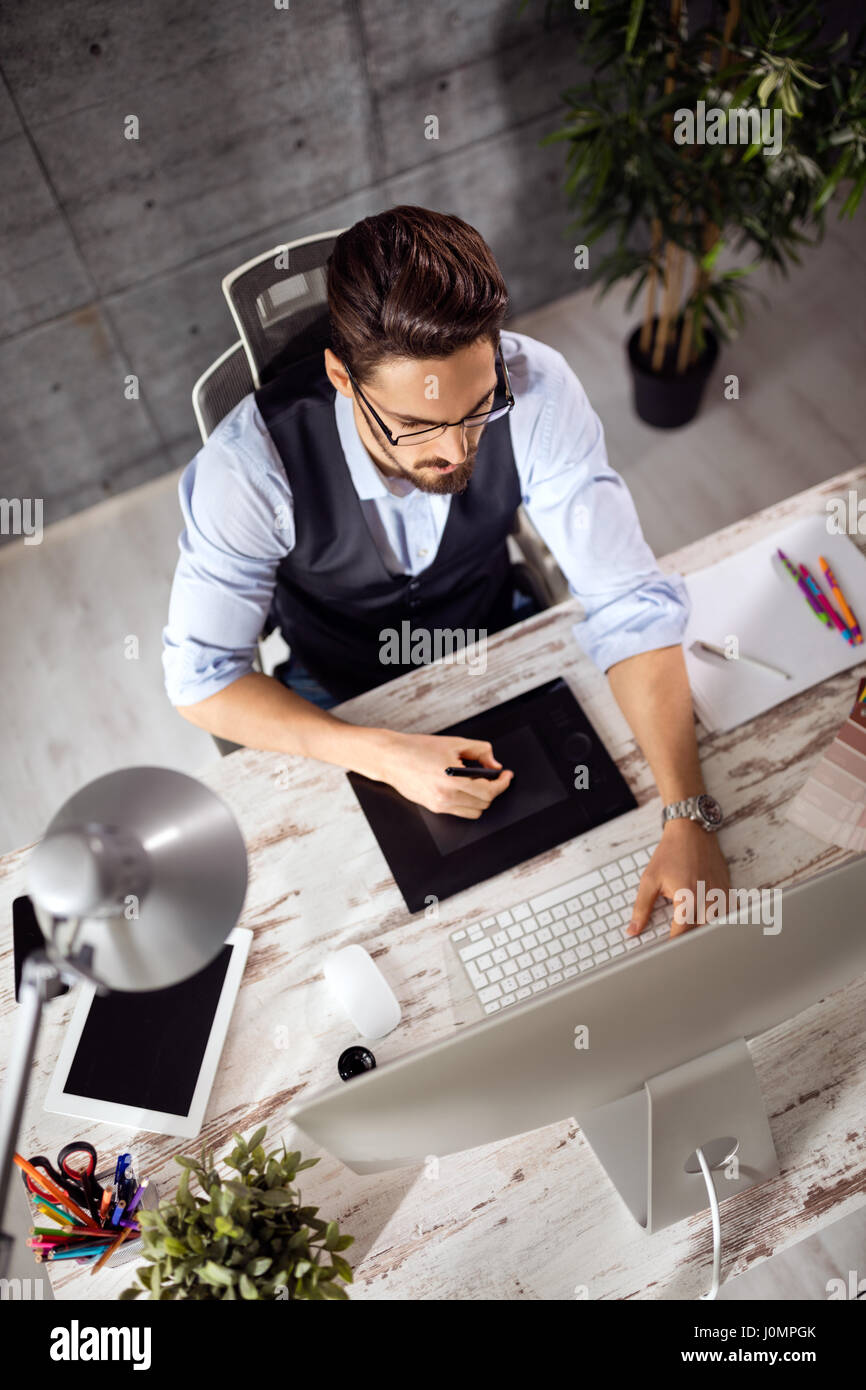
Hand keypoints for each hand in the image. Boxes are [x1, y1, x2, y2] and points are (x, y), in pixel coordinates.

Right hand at [360, 729, 513, 818]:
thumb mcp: (454, 743)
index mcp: (453, 780)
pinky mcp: (434, 808)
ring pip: (474, 811)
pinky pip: (460, 811)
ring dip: (482, 799)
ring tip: (478, 783)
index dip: (503, 784)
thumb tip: (494, 765)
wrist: (391, 758)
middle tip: (493, 776)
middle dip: (494, 790)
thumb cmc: (418, 749)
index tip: (507, 776)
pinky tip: (464, 788)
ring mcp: (440, 805)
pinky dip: (468, 802)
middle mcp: (447, 796)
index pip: (489, 791)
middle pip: (484, 803)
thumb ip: (481, 752)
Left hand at [626, 818, 730, 938]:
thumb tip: (633, 930)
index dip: (671, 947)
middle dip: (689, 943)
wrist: (692, 830)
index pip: (681, 935)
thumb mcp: (650, 880)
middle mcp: (708, 901)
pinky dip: (717, 923)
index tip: (664, 956)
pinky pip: (726, 916)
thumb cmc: (671, 852)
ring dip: (704, 934)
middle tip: (677, 950)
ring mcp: (721, 897)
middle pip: (701, 935)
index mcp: (688, 899)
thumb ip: (641, 908)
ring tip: (692, 940)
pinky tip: (707, 924)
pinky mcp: (727, 892)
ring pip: (715, 928)